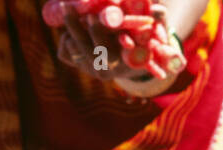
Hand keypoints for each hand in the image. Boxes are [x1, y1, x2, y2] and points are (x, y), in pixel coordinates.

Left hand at [56, 3, 175, 86]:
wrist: (131, 60)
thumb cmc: (145, 37)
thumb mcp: (156, 29)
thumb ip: (159, 18)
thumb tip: (157, 10)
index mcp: (123, 63)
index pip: (107, 50)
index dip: (97, 33)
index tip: (92, 15)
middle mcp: (106, 70)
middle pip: (85, 49)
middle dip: (76, 26)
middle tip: (69, 5)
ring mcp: (91, 70)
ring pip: (73, 48)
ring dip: (70, 28)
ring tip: (69, 8)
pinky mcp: (78, 66)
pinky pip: (64, 52)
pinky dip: (66, 37)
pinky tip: (73, 26)